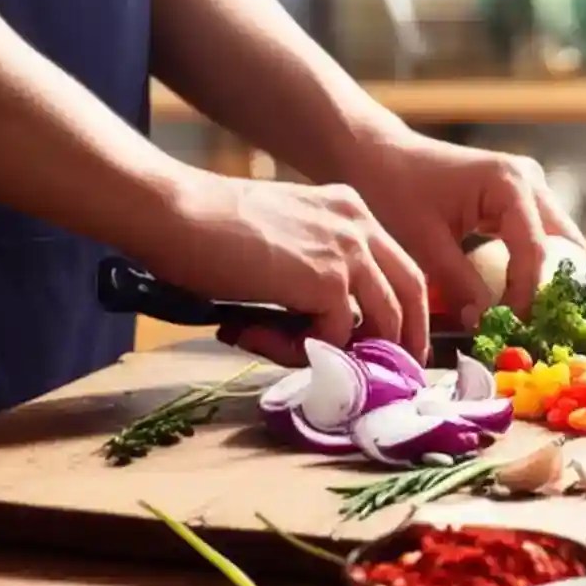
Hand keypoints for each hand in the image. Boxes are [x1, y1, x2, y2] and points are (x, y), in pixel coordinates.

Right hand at [142, 173, 426, 365]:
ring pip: (381, 322)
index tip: (393, 345)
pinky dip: (298, 351)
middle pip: (412, 293)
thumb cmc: (209, 228)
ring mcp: (347, 251)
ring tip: (284, 351)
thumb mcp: (283, 241)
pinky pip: (335, 337)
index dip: (404, 311)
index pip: (400, 267)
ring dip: (343, 351)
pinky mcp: (327, 280)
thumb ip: (312, 275)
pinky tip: (251, 335)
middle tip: (387, 374)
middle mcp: (358, 225)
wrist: (174, 213)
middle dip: (404, 340)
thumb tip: (324, 332)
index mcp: (350, 211)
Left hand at [353, 133, 585, 325]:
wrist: (380, 155)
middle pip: (562, 244)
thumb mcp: (424, 242)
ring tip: (522, 314)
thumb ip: (459, 285)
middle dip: (549, 287)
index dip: (525, 295)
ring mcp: (528, 186)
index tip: (509, 328)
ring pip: (556, 242)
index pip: (534, 250)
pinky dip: (530, 266)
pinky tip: (514, 294)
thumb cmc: (396, 189)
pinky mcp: (518, 198)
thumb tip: (484, 323)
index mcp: (510, 183)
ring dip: (543, 278)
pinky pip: (538, 237)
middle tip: (529, 325)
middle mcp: (530, 180)